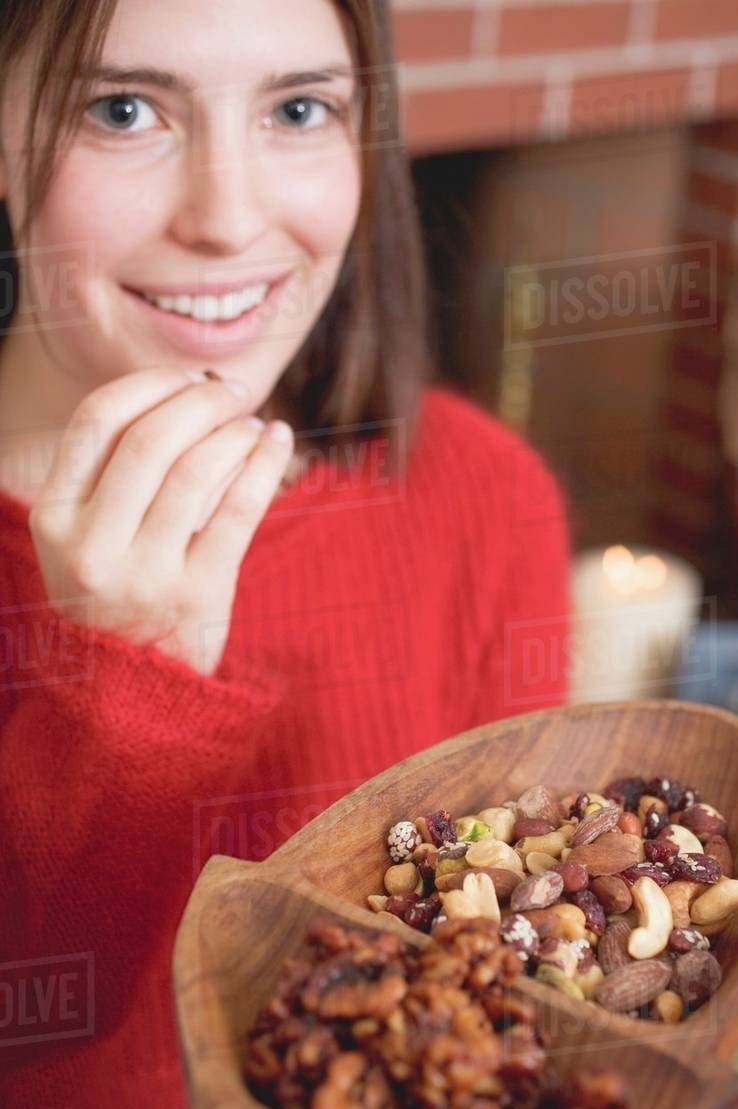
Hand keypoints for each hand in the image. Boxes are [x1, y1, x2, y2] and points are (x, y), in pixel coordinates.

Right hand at [29, 366, 294, 675]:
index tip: (185, 376)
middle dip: (200, 399)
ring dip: (234, 431)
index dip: (149, 383)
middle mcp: (93, 545)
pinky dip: (263, 464)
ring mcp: (145, 574)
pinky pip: (239, 510)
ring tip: (253, 422)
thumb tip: (183, 391)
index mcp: (54, 518)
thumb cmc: (115, 600)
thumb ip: (111, 475)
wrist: (129, 696)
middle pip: (150, 438)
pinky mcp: (199, 594)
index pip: (97, 421)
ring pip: (196, 470)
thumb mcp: (84, 540)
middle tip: (230, 390)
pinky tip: (276, 440)